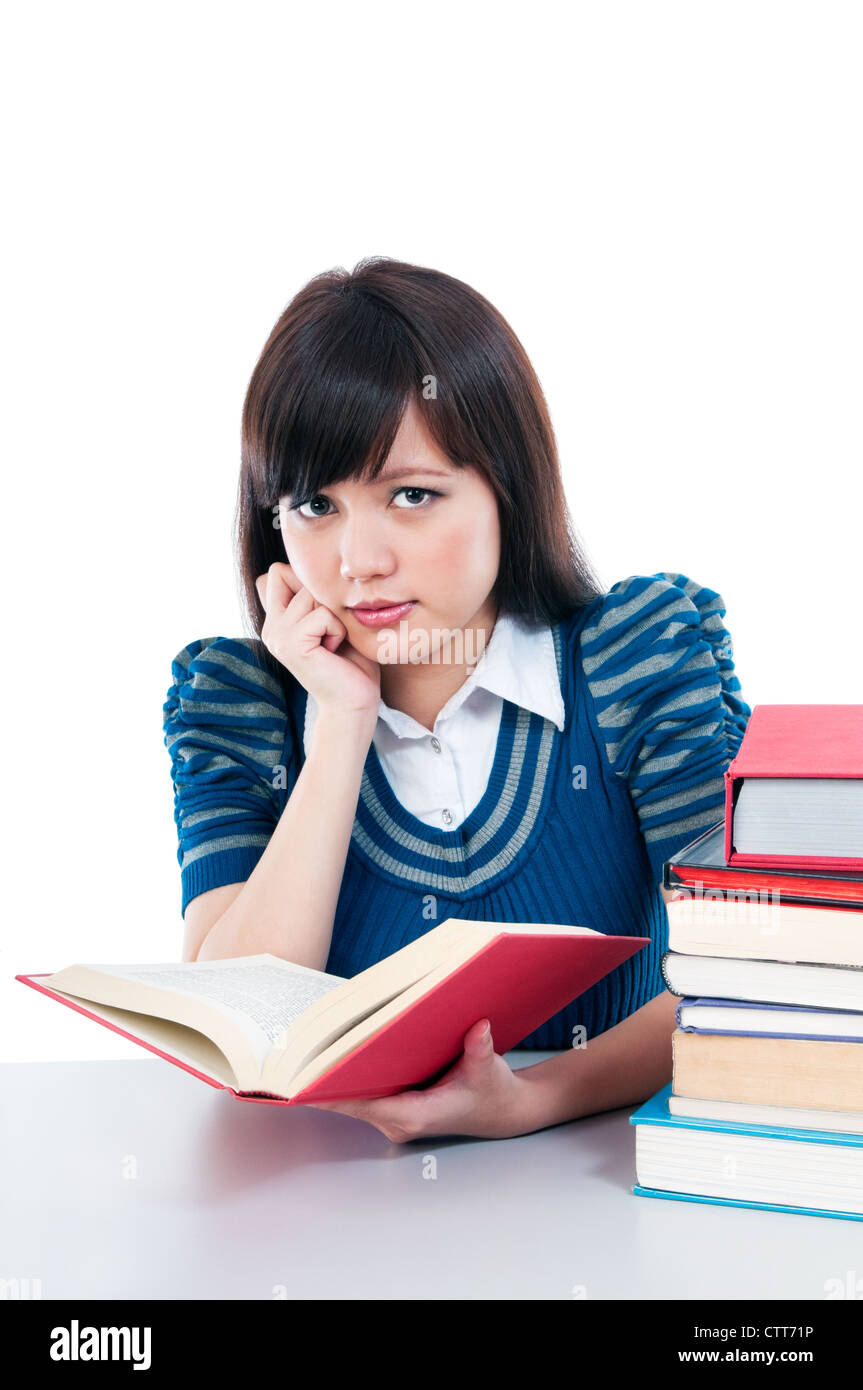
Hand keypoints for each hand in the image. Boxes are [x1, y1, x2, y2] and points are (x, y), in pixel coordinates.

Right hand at [256, 562, 380, 720]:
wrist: (354, 703)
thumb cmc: (352, 662)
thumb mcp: (332, 618)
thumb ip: (314, 595)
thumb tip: (307, 563)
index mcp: (277, 619)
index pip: (277, 572)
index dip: (305, 581)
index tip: (322, 615)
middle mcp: (271, 626)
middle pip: (291, 573)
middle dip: (321, 595)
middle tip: (330, 630)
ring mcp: (277, 635)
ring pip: (311, 593)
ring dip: (334, 615)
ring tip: (333, 641)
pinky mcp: (291, 644)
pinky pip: (323, 614)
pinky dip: (337, 630)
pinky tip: (333, 651)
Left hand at [306, 1020, 542, 1141]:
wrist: (503, 1110)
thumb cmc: (493, 1092)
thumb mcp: (489, 1069)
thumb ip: (481, 1050)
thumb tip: (479, 1027)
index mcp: (417, 1115)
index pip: (365, 1104)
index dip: (334, 1094)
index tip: (305, 1082)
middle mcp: (401, 1121)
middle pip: (352, 1101)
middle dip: (326, 1080)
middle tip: (298, 1052)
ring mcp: (397, 1118)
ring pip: (355, 1099)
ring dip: (336, 1079)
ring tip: (309, 1049)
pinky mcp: (397, 1110)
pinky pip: (365, 1095)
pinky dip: (351, 1079)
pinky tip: (337, 1056)